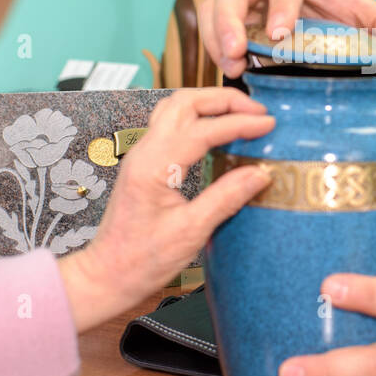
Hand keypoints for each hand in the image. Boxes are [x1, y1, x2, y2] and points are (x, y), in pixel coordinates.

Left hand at [58, 87, 273, 330]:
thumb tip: (259, 173)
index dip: (239, 123)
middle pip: (185, 102)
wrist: (107, 275)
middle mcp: (144, 153)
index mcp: (154, 167)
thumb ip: (226, 198)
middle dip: (224, 100)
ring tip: (241, 115)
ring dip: (209, 104)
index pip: (203, 129)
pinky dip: (198, 118)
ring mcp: (142, 155)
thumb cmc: (141, 260)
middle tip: (257, 111)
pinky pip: (171, 125)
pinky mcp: (145, 164)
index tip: (268, 125)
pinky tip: (218, 133)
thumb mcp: (191, 232)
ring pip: (175, 108)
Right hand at [198, 0, 375, 77]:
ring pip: (213, 4)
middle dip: (231, 18)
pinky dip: (213, 45)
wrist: (316, 13)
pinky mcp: (220, 7)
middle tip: (236, 51)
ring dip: (216, 37)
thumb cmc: (333, 8)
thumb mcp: (361, 14)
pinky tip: (229, 68)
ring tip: (231, 67)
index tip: (281, 34)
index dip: (283, 4)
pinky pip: (208, 22)